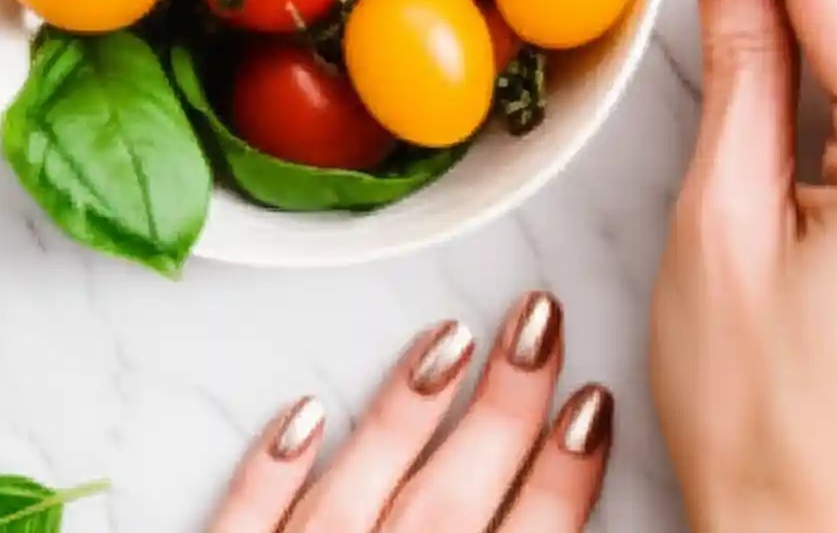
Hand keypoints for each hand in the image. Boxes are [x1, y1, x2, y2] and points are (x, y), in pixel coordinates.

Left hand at [208, 293, 612, 531]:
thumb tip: (542, 516)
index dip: (563, 479)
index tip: (592, 408)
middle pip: (450, 502)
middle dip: (503, 411)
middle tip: (539, 324)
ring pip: (354, 495)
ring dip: (405, 416)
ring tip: (450, 339)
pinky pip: (244, 525)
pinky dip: (269, 474)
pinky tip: (301, 412)